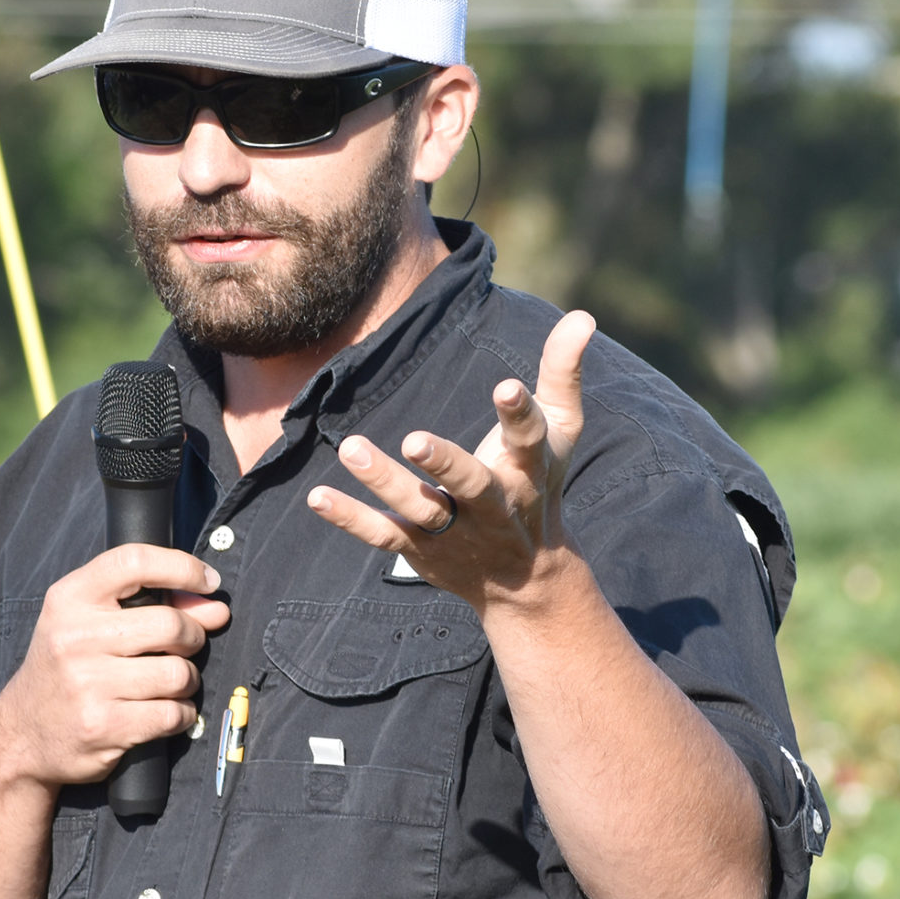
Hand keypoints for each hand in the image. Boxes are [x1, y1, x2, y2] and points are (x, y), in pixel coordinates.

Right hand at [0, 544, 231, 789]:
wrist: (22, 735)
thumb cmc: (65, 671)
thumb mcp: (88, 624)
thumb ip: (150, 606)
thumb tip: (215, 608)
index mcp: (68, 600)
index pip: (133, 562)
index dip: (181, 567)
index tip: (208, 581)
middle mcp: (74, 638)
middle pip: (170, 624)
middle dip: (193, 637)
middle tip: (185, 647)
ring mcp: (87, 684)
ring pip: (178, 673)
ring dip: (187, 681)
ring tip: (170, 685)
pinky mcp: (103, 726)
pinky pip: (172, 714)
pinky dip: (181, 714)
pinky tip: (166, 713)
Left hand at [306, 309, 597, 612]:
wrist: (526, 581)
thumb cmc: (539, 485)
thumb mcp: (562, 431)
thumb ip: (563, 374)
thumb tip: (582, 317)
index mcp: (529, 472)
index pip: (530, 441)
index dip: (520, 414)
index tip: (506, 386)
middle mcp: (494, 506)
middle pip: (472, 487)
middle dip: (446, 466)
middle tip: (414, 439)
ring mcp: (456, 532)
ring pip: (420, 510)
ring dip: (385, 483)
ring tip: (352, 448)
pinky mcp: (421, 550)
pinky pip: (384, 535)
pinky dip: (351, 519)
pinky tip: (317, 497)